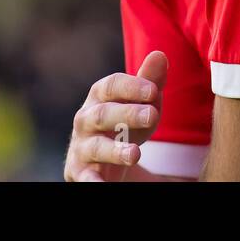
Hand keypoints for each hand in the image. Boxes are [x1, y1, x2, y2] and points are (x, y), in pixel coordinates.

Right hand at [64, 51, 166, 181]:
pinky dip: (91, 181)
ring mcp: (81, 146)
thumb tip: (160, 55)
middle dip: (127, 114)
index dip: (132, 86)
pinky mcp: (79, 172)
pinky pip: (84, 177)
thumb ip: (150, 82)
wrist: (104, 158)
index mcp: (100, 96)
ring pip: (95, 146)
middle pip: (103, 113)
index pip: (112, 85)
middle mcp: (86, 118)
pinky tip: (102, 185)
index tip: (153, 91)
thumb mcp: (141, 103)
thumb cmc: (125, 123)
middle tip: (152, 115)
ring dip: (114, 149)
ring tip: (135, 154)